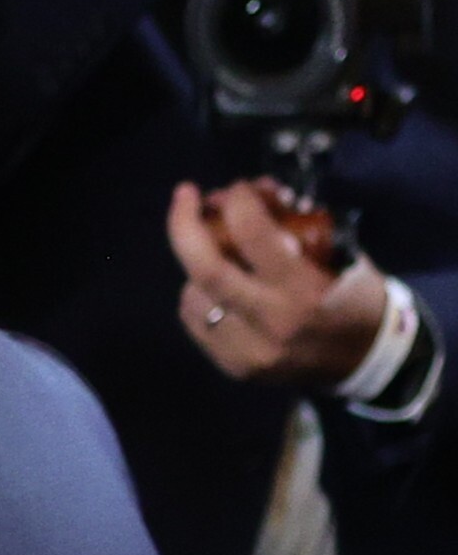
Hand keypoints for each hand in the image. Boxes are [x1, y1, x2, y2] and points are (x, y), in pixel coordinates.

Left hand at [169, 178, 388, 386]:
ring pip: (194, 295)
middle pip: (206, 269)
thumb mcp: (345, 255)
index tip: (238, 188)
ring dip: (196, 263)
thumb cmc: (358, 299)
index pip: (253, 235)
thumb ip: (300, 228)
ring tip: (215, 250)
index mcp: (305, 291)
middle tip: (186, 195)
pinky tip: (216, 285)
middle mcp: (271, 322)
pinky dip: (198, 294)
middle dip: (186, 225)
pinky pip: (194, 320)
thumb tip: (258, 195)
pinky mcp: (233, 366)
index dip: (239, 202)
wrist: (368, 362)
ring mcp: (247, 350)